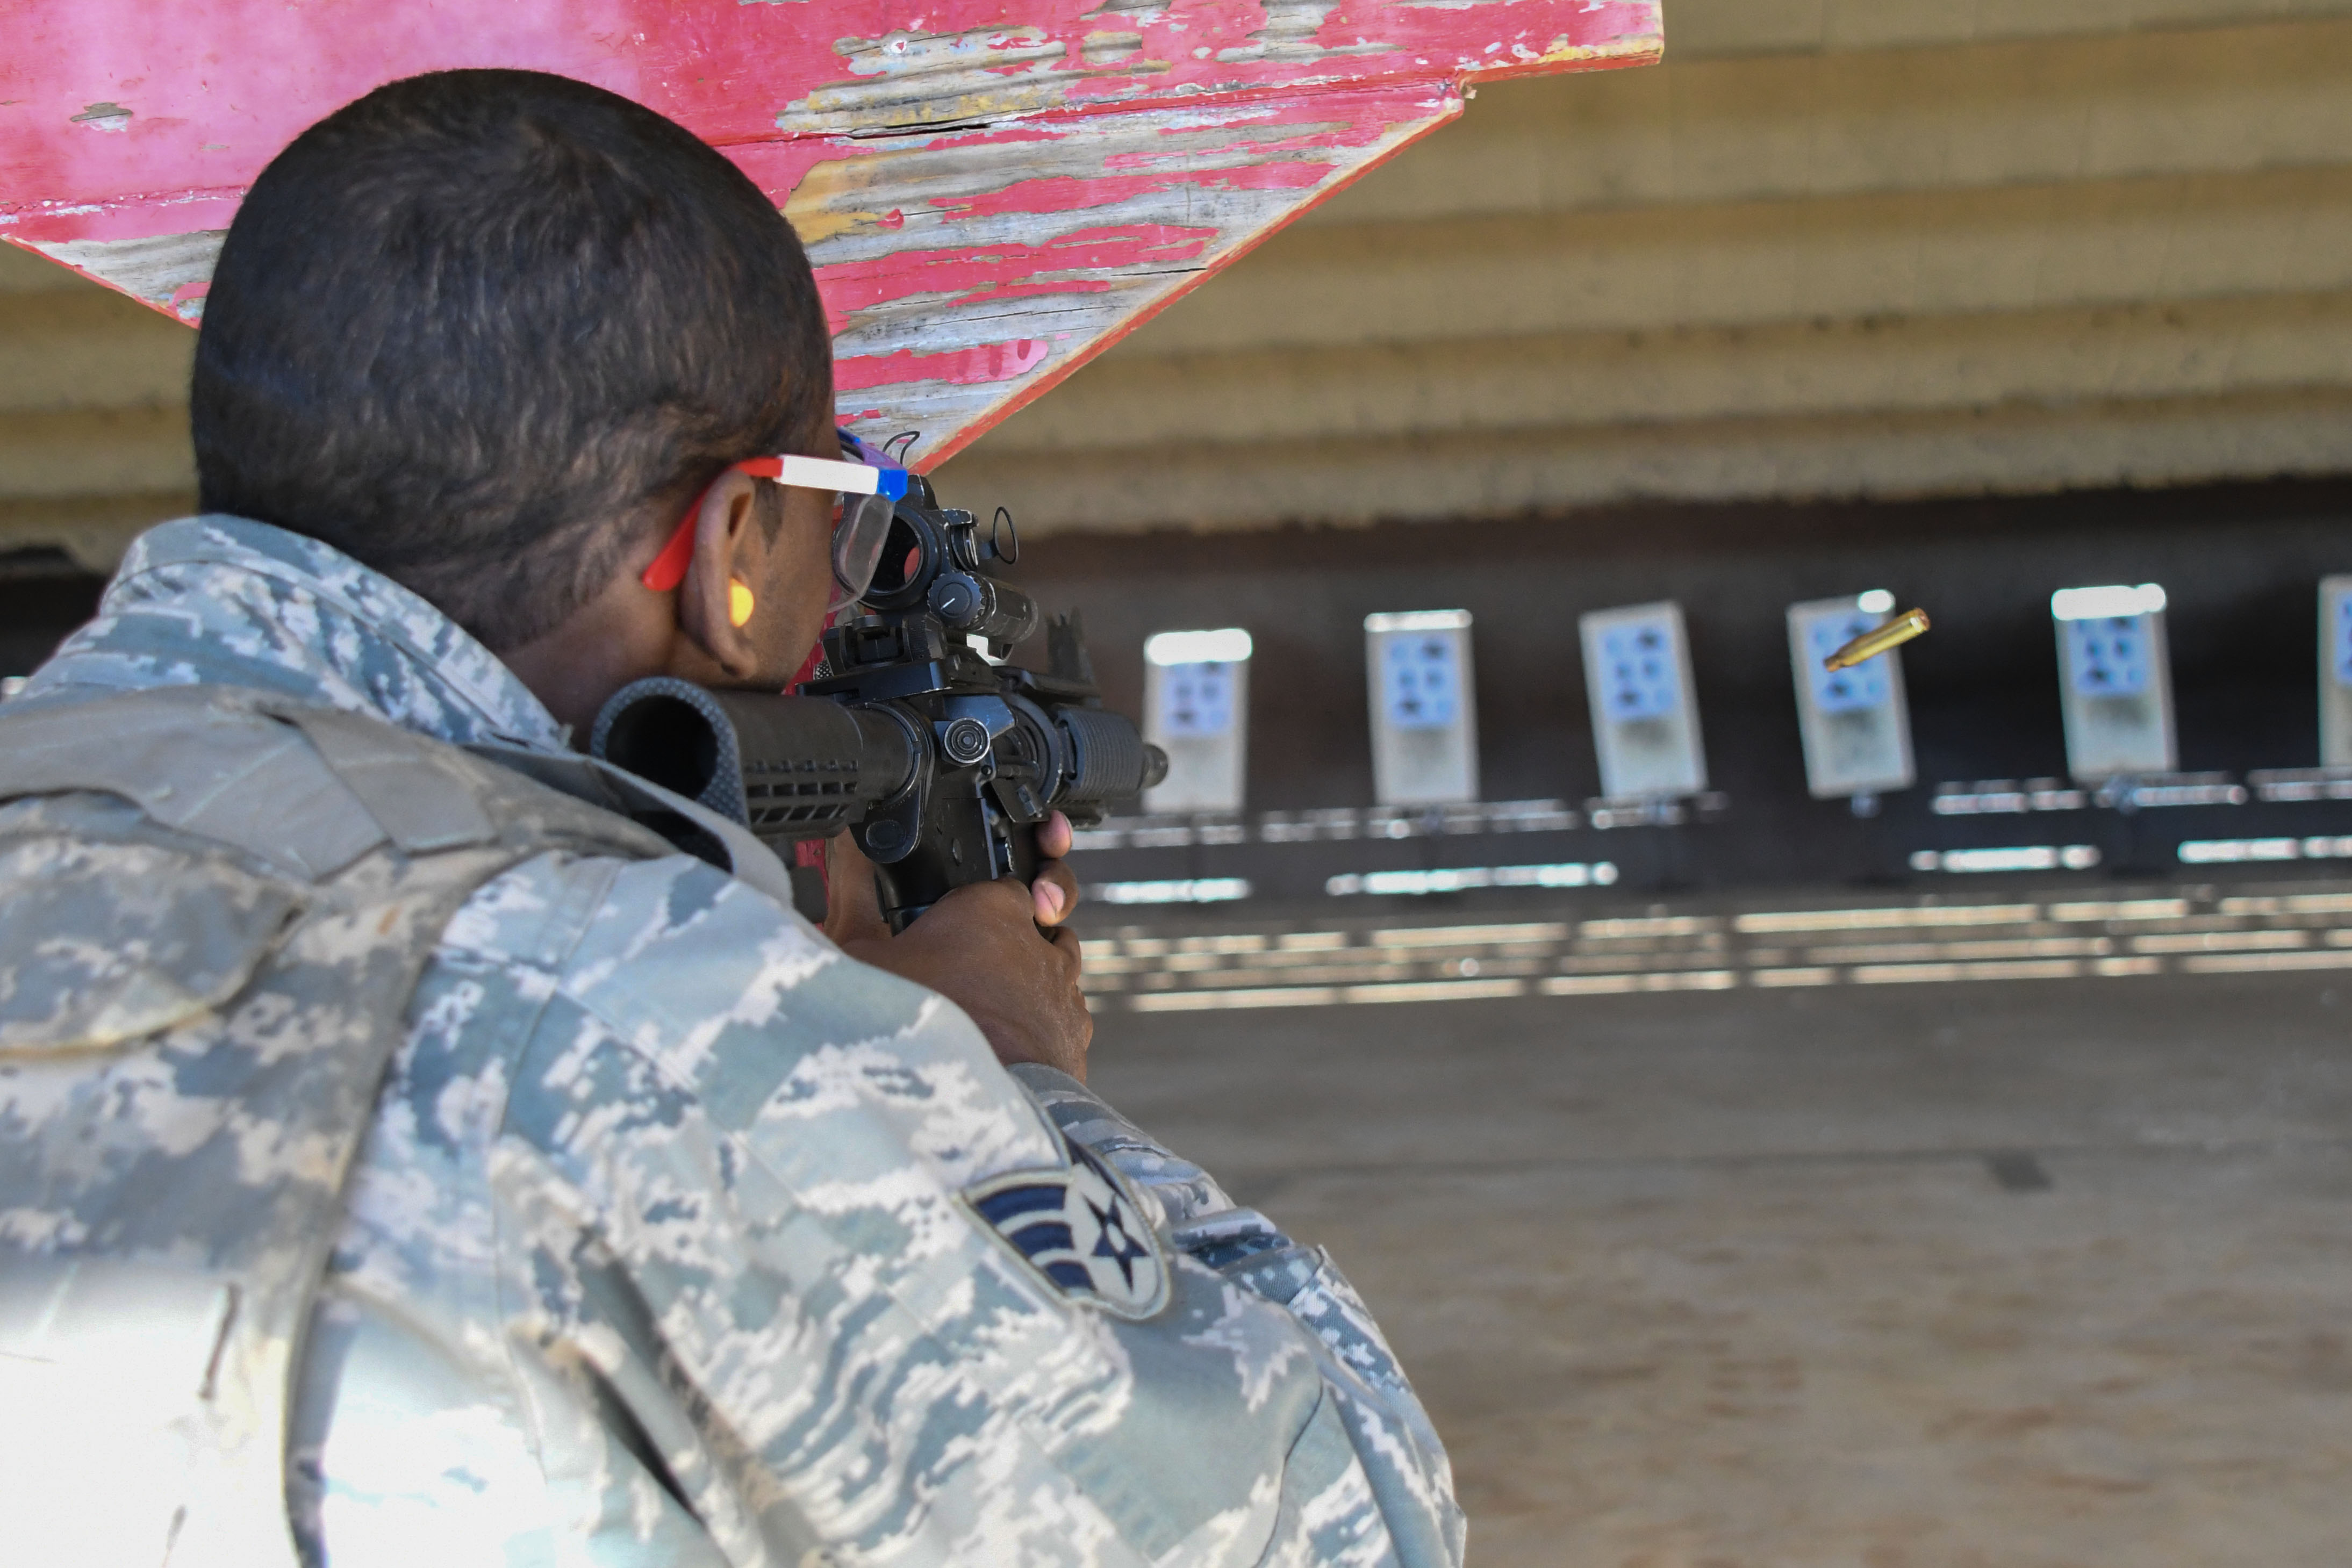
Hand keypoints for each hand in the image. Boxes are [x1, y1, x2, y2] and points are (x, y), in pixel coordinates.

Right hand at [822, 813, 1092, 1080]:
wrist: (962, 1107)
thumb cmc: (907, 1026)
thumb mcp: (857, 953)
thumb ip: (850, 887)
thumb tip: (842, 842)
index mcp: (991, 907)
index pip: (997, 880)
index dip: (972, 900)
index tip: (945, 920)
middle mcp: (1040, 940)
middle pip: (1038, 913)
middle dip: (1012, 930)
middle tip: (969, 962)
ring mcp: (1063, 989)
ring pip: (1058, 962)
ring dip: (1030, 973)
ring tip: (987, 1001)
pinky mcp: (1075, 1036)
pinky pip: (1065, 1013)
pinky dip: (1041, 1021)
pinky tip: (1008, 1041)